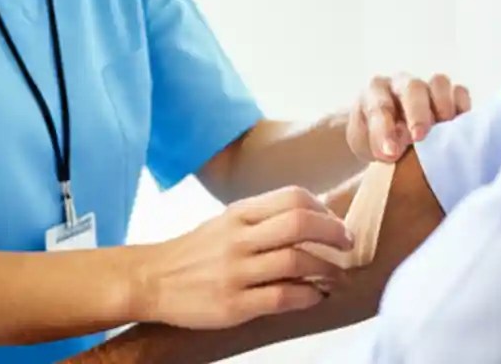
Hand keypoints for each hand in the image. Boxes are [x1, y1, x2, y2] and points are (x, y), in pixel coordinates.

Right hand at [132, 186, 353, 329]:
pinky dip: (309, 296)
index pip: (293, 197)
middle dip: (335, 234)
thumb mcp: (226, 223)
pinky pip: (283, 297)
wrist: (152, 279)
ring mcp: (236, 272)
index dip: (324, 209)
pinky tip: (316, 296)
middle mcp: (238, 238)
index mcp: (239, 214)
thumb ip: (263, 219)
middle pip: (300, 223)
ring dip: (328, 270)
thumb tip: (314, 218)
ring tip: (338, 277)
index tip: (335, 223)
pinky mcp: (233, 304)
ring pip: (297, 261)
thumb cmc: (196, 251)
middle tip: (347, 245)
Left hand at [346, 73, 470, 161]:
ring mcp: (426, 88)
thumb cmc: (372, 139)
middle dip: (417, 114)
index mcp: (374, 93)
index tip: (390, 151)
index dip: (385, 130)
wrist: (383, 136)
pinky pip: (460, 93)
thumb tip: (394, 150)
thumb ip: (377, 145)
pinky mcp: (448, 96)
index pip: (379, 106)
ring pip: (439, 83)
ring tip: (444, 130)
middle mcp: (400, 84)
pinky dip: (462, 108)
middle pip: (412, 88)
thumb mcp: (366, 144)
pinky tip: (460, 128)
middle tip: (419, 138)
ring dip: (443, 106)